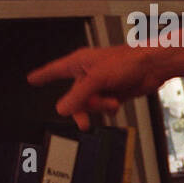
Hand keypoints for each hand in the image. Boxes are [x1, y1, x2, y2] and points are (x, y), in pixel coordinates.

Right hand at [27, 44, 167, 130]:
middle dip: (82, 108)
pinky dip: (109, 108)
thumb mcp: (97, 80)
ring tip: (111, 102)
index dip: (42, 75)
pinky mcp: (112, 93)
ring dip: (100, 107)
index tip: (31, 79)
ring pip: (89, 105)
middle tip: (84, 122)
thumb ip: (78, 96)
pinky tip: (116, 103)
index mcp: (79, 63)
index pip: (54, 70)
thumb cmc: (128, 61)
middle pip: (73, 97)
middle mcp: (88, 73)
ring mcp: (100, 84)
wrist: (152, 67)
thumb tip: (62, 109)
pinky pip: (102, 107)